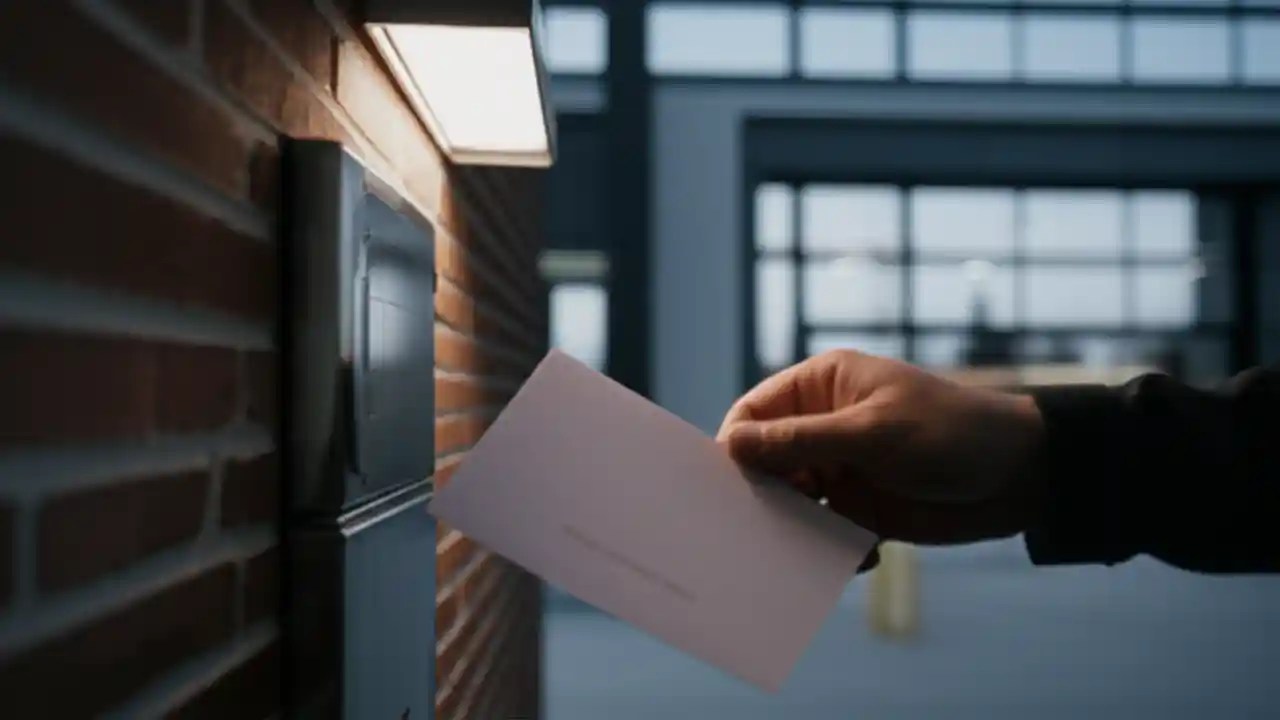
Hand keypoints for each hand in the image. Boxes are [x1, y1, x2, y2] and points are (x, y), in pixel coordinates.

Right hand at [717, 351, 1045, 545]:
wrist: (1025, 476)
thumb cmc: (950, 432)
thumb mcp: (872, 433)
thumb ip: (801, 442)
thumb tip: (732, 446)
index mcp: (823, 387)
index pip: (755, 413)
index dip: (735, 446)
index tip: (722, 485)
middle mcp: (825, 426)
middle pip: (767, 461)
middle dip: (760, 493)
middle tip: (752, 527)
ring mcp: (843, 469)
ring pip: (793, 502)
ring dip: (794, 527)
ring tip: (798, 551)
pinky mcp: (864, 510)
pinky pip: (826, 533)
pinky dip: (830, 550)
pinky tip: (856, 557)